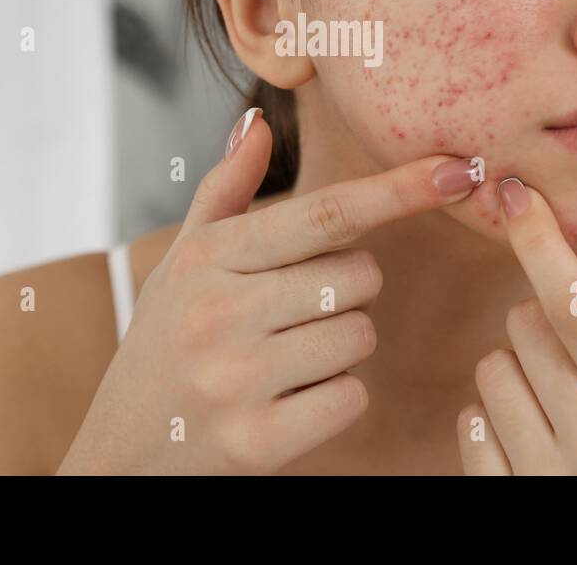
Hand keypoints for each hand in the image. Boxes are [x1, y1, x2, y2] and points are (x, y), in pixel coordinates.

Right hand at [59, 108, 484, 474]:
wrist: (121, 454)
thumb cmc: (163, 344)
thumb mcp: (182, 263)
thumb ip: (225, 192)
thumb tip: (257, 123)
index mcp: (208, 258)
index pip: (324, 214)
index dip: (396, 190)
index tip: (455, 169)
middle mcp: (219, 312)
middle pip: (357, 276)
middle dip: (346, 290)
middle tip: (293, 312)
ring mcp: (236, 378)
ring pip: (359, 335)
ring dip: (340, 347)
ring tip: (283, 359)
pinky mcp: (256, 440)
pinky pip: (351, 397)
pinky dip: (334, 399)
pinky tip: (288, 401)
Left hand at [457, 177, 576, 474]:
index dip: (541, 243)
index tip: (514, 194)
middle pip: (525, 326)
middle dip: (544, 323)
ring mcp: (545, 481)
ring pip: (493, 368)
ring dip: (519, 372)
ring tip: (562, 409)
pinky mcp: (504, 502)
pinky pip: (471, 422)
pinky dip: (494, 420)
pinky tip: (535, 442)